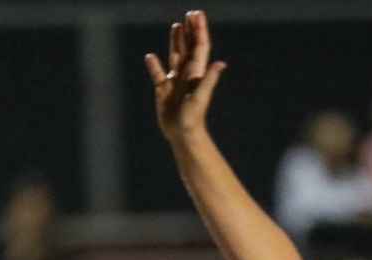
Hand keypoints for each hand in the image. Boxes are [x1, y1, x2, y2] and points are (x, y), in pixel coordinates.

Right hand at [145, 10, 226, 141]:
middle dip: (190, 30)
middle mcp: (187, 74)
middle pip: (189, 47)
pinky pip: (158, 74)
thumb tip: (221, 63)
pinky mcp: (164, 91)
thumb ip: (209, 79)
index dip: (199, 29)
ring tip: (176, 26)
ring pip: (176, 55)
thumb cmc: (193, 117)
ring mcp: (176, 81)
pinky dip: (154, 65)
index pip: (199, 46)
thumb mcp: (201, 96)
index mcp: (196, 72)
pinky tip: (150, 57)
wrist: (182, 134)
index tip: (196, 14)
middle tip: (190, 14)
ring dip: (176, 41)